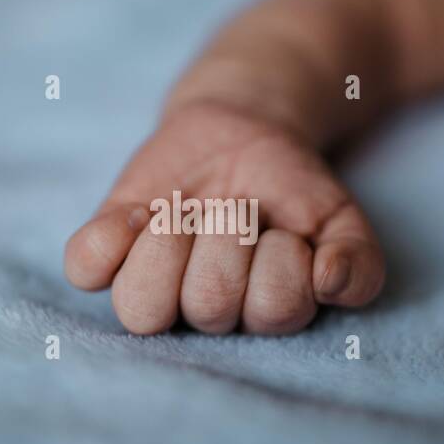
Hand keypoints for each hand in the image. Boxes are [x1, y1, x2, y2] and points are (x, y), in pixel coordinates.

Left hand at [65, 101, 384, 334]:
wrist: (242, 128)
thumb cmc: (291, 189)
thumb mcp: (339, 215)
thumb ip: (358, 260)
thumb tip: (330, 282)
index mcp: (260, 316)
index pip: (272, 311)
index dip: (283, 258)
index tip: (285, 227)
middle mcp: (201, 314)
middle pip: (209, 307)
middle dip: (231, 238)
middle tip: (236, 209)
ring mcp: (150, 287)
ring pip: (141, 309)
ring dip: (170, 243)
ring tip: (187, 213)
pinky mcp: (105, 254)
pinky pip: (85, 270)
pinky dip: (111, 238)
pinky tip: (139, 212)